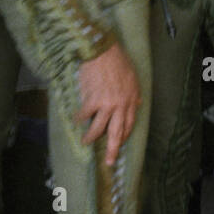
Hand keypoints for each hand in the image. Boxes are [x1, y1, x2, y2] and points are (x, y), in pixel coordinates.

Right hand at [77, 43, 141, 167]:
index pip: (129, 124)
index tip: (119, 142)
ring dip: (91, 137)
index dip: (124, 135)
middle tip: (109, 162)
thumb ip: (134, 92)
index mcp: (131, 100)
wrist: (102, 51)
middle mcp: (120, 105)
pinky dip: (79, 119)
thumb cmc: (117, 61)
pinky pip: (84, 116)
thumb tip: (137, 102)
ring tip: (86, 142)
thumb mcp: (133, 77)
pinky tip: (76, 120)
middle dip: (113, 149)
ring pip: (98, 128)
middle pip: (117, 133)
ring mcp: (106, 105)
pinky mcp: (92, 101)